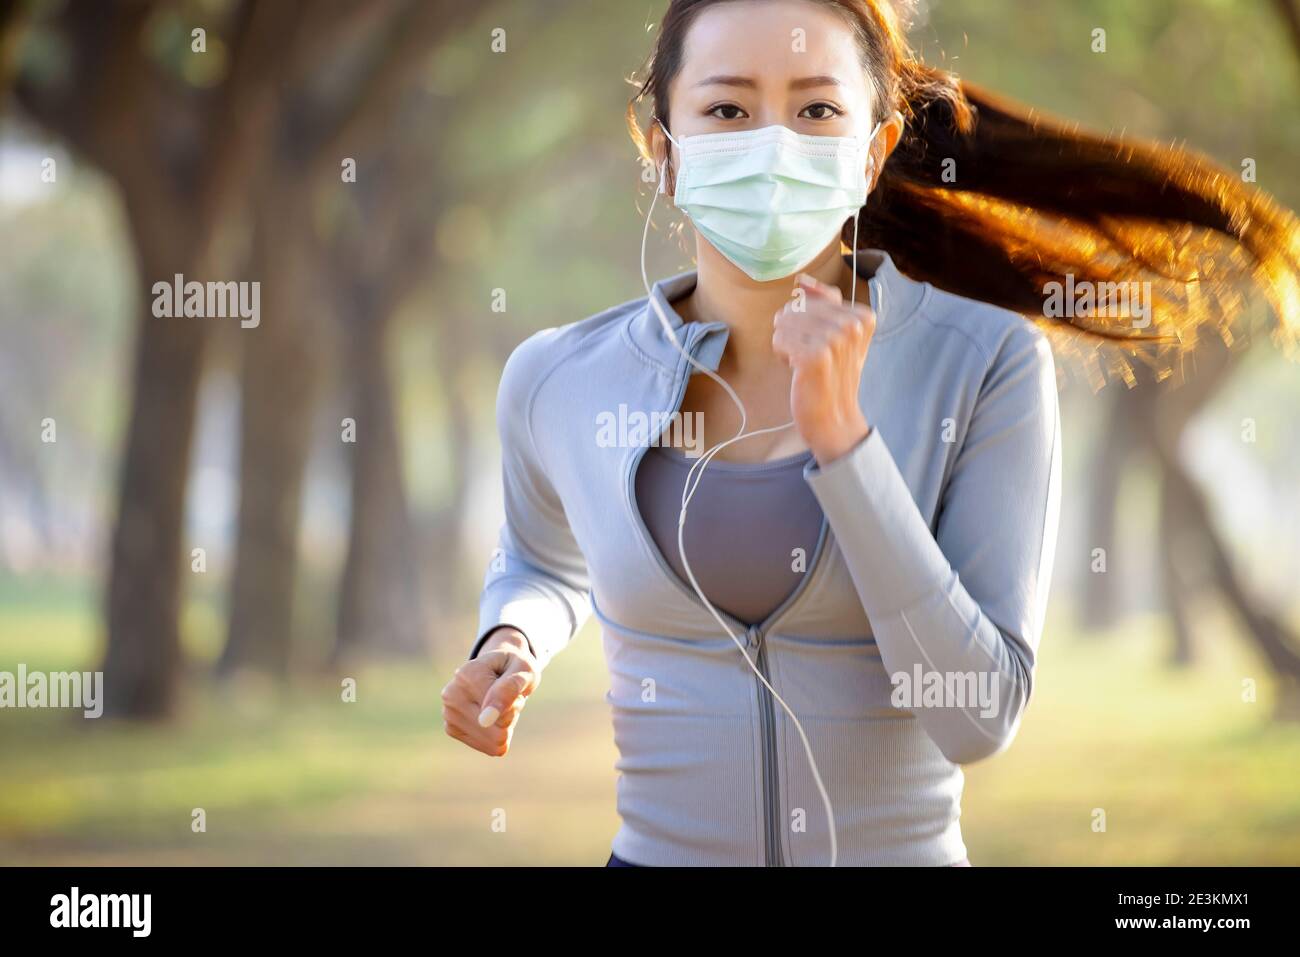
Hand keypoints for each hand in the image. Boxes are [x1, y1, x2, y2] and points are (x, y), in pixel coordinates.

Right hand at [441, 627, 538, 756]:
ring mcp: (448, 713)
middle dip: (511, 715)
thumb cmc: (513, 666)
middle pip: (499, 731)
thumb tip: (485, 720)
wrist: (497, 666)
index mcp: (468, 674)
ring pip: (495, 741)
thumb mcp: (523, 670)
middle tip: (507, 695)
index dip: (516, 704)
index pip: (504, 715)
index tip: (512, 685)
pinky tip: (490, 715)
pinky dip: (497, 734)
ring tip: (499, 703)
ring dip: (505, 725)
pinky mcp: (451, 729)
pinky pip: (489, 747)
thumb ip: (508, 690)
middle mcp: (451, 694)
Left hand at [772, 273, 874, 464]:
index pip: (815, 297)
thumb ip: (822, 303)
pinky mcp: (816, 356)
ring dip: (787, 344)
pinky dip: (782, 355)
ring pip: (785, 322)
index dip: (807, 320)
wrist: (834, 418)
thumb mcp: (837, 335)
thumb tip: (801, 280)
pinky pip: (779, 339)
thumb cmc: (832, 376)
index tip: (820, 341)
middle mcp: (853, 324)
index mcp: (863, 316)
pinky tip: (798, 370)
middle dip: (794, 331)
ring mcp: (836, 339)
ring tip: (805, 363)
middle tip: (811, 356)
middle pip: (796, 307)